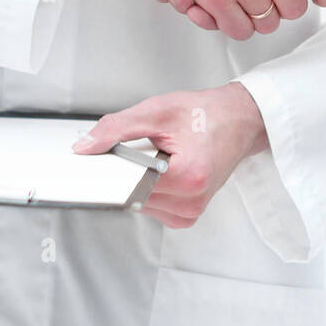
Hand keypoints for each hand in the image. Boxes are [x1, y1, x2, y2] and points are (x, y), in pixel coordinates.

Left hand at [71, 84, 266, 227]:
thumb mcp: (158, 110)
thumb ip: (117, 128)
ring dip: (140, 180)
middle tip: (147, 146)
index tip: (102, 160)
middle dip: (129, 171)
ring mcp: (190, 212)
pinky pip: (153, 207)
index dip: (112, 169)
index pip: (129, 185)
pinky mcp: (187, 215)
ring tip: (162, 155)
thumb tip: (86, 146)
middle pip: (132, 195)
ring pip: (140, 204)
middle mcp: (191, 201)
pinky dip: (151, 188)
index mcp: (188, 177)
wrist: (239, 120)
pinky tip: (165, 169)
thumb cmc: (207, 114)